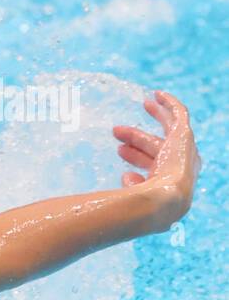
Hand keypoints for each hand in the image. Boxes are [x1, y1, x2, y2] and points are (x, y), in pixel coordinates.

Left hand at [113, 90, 200, 224]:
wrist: (163, 200)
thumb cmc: (143, 205)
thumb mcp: (130, 197)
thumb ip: (129, 187)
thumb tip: (126, 176)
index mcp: (170, 182)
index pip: (152, 165)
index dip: (136, 156)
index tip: (118, 150)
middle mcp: (181, 166)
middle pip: (156, 147)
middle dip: (136, 139)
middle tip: (115, 131)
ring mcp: (184, 151)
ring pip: (168, 129)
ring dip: (153, 118)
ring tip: (142, 104)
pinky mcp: (184, 136)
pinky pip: (180, 115)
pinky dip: (170, 104)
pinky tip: (157, 94)